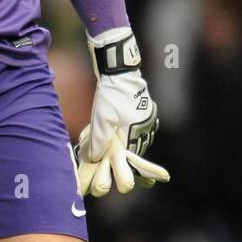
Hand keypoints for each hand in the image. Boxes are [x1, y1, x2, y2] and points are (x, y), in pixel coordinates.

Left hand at [76, 30, 169, 197]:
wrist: (119, 70)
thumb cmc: (110, 94)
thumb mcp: (101, 119)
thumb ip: (99, 141)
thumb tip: (95, 158)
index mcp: (138, 130)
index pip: (130, 154)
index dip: (121, 164)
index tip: (115, 172)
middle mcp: (146, 125)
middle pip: (134, 147)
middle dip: (124, 155)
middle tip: (113, 162)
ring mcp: (145, 116)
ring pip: (135, 137)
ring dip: (125, 143)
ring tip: (112, 149)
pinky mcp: (142, 108)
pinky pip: (134, 126)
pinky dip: (126, 132)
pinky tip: (116, 132)